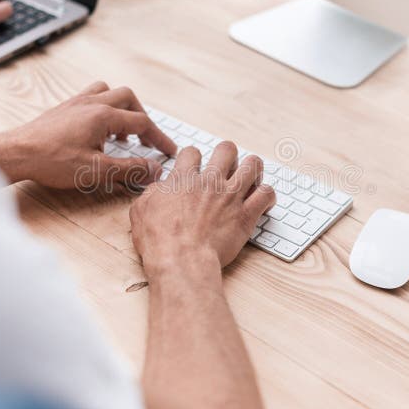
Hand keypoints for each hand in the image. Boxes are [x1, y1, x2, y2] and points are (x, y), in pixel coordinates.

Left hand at [2, 82, 176, 189]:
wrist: (16, 153)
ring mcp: (76, 103)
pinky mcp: (63, 108)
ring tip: (123, 133)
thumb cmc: (51, 161)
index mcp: (103, 115)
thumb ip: (129, 169)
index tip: (167, 151)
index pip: (141, 123)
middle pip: (128, 98)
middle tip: (146, 139)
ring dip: (122, 108)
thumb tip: (154, 170)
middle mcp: (91, 103)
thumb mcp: (96, 171)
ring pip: (108, 92)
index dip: (158, 138)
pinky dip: (103, 108)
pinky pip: (91, 96)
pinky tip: (98, 129)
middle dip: (142, 118)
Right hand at [130, 142, 276, 279]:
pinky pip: (266, 194)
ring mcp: (230, 196)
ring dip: (252, 169)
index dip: (193, 157)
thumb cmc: (159, 240)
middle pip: (227, 149)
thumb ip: (153, 193)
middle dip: (227, 155)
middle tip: (226, 167)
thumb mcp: (141, 210)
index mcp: (183, 179)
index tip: (195, 165)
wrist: (181, 259)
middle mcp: (209, 182)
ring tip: (249, 178)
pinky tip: (263, 201)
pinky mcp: (246, 215)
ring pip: (252, 165)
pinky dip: (267, 195)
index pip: (191, 152)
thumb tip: (160, 188)